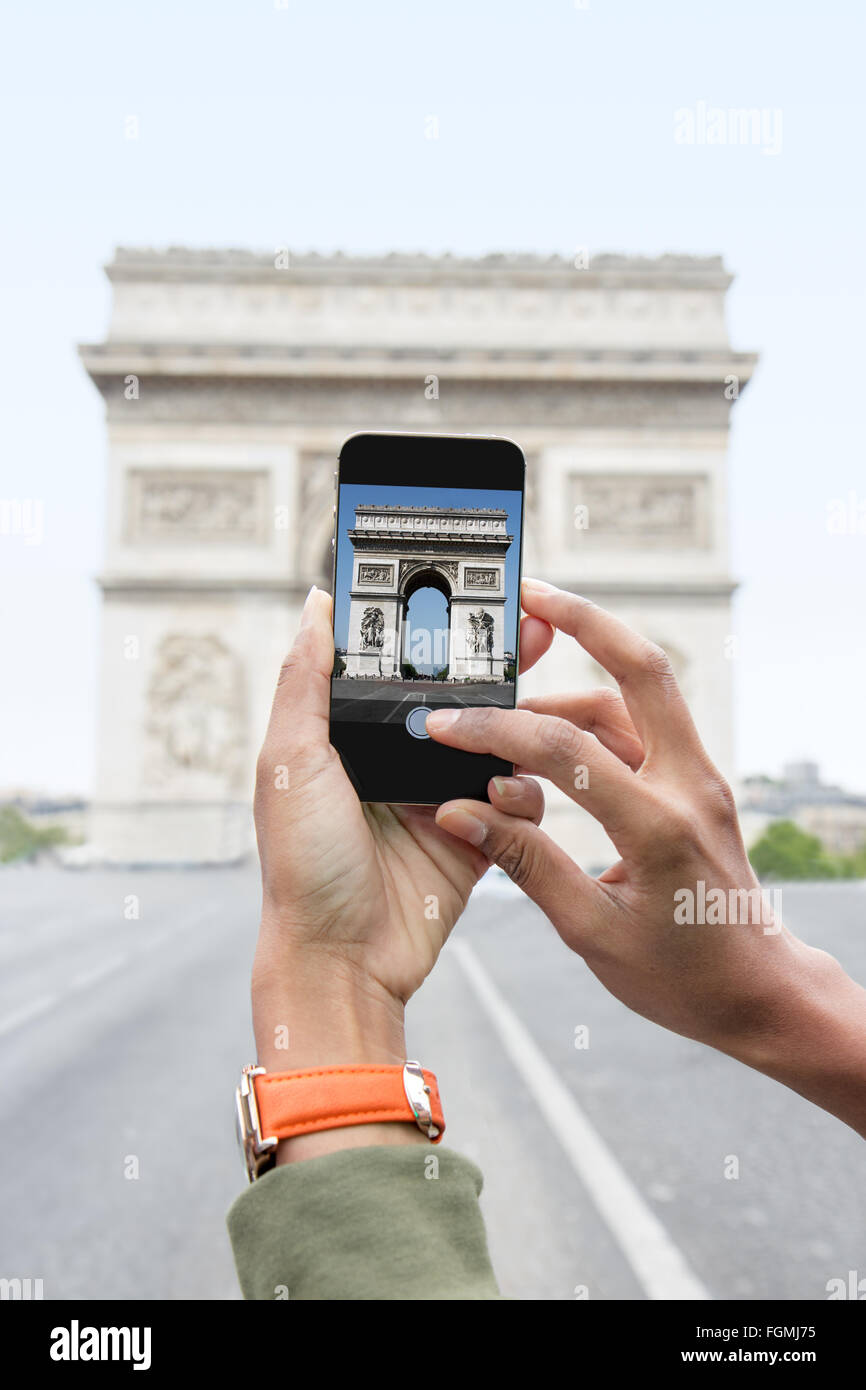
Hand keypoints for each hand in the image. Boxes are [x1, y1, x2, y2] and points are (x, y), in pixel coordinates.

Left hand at [250, 583, 553, 1157]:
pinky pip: (518, 803)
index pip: (400, 663)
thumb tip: (318, 603)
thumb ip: (305, 681)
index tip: (468, 587)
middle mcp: (399, 759)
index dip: (432, 626)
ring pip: (500, 744)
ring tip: (533, 715)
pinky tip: (499, 802)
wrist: (342, 960)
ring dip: (519, 729)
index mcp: (352, 734)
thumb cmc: (303, 865)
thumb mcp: (290, 762)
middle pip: (460, 695)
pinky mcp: (477, 839)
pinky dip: (519, 797)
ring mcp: (442, 798)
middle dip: (496, 661)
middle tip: (532, 628)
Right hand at [427, 579, 865, 1135]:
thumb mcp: (592, 932)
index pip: (565, 749)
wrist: (759, 991)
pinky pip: (643, 729)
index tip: (444, 725)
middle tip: (530, 595)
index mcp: (660, 828)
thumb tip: (461, 814)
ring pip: (638, 696)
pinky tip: (549, 745)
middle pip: (642, 669)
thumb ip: (525, 864)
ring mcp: (699, 780)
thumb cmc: (682, 977)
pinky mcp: (696, 784)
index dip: (495, 730)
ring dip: (577, 683)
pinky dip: (596, 721)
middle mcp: (690, 787)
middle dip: (585, 621)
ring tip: (511, 709)